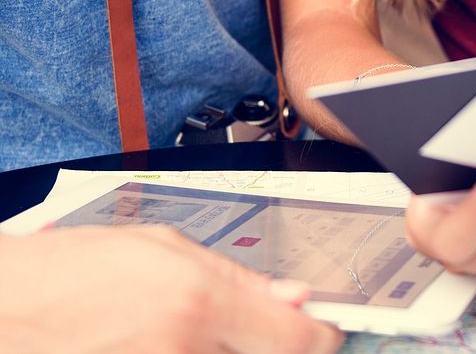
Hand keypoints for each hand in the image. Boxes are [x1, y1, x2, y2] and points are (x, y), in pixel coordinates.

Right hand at [0, 226, 341, 353]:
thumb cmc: (68, 271)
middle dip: (270, 343)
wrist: (0, 314)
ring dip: (228, 349)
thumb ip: (235, 277)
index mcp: (196, 304)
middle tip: (247, 324)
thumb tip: (292, 299)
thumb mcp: (160, 248)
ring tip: (187, 328)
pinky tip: (164, 341)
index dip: (322, 335)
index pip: (297, 340)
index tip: (327, 329)